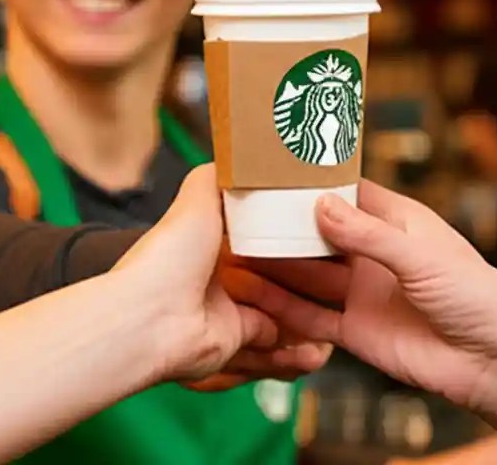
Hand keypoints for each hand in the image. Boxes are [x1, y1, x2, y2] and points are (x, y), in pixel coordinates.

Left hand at [113, 165, 332, 384]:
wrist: (151, 318)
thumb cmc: (169, 256)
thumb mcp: (197, 196)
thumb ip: (219, 174)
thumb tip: (239, 150)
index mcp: (209, 238)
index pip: (256, 229)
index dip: (286, 226)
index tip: (322, 220)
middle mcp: (215, 273)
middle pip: (272, 271)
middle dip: (307, 271)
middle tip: (343, 263)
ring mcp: (225, 309)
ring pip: (279, 310)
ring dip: (310, 312)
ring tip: (345, 301)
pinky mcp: (234, 341)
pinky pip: (274, 346)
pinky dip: (298, 347)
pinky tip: (323, 342)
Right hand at [254, 180, 496, 408]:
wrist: (496, 365)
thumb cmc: (478, 298)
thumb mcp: (423, 257)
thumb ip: (369, 236)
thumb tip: (320, 206)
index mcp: (399, 222)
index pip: (348, 192)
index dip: (313, 183)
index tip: (273, 169)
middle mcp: (375, 255)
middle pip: (319, 233)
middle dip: (284, 224)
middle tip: (241, 211)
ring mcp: (362, 293)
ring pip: (308, 274)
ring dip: (276, 265)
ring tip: (235, 251)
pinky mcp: (355, 331)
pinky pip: (311, 316)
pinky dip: (282, 307)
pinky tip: (251, 295)